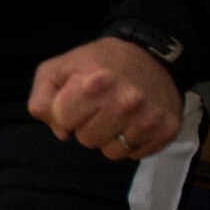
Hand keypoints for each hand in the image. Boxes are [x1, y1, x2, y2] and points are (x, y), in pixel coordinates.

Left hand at [27, 36, 184, 158]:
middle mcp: (125, 102)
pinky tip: (133, 120)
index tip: (76, 99)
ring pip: (111, 152)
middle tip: (99, 105)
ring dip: (109, 137)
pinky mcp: (167, 129)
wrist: (148, 54)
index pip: (62, 120)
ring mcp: (149, 117)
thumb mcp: (57, 69)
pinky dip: (131, 142)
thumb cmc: (97, 63)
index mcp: (94, 83)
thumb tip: (61, 133)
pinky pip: (135, 155)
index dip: (65, 111)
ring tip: (116, 113)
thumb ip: (42, 99)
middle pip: (86, 140)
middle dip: (87, 125)